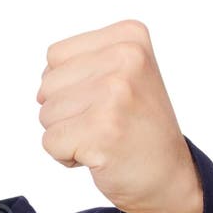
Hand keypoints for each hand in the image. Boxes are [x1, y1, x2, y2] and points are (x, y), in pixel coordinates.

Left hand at [37, 20, 202, 212]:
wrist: (170, 175)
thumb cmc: (138, 125)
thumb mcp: (124, 73)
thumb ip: (84, 61)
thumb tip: (42, 84)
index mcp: (130, 37)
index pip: (55, 55)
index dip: (67, 85)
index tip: (102, 99)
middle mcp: (126, 58)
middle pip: (47, 85)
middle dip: (64, 111)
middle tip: (103, 123)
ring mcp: (115, 94)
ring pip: (46, 113)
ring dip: (66, 134)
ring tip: (102, 138)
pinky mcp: (102, 131)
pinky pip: (50, 141)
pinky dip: (65, 155)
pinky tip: (98, 155)